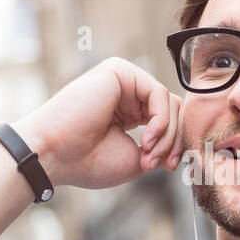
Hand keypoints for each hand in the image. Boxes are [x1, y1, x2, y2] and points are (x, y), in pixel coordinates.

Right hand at [12, 57, 183, 190]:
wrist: (54, 155)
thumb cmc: (87, 162)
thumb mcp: (136, 158)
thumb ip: (161, 144)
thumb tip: (184, 136)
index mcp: (129, 114)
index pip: (168, 121)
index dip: (175, 145)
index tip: (167, 168)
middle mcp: (126, 94)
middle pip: (173, 110)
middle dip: (173, 141)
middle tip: (158, 164)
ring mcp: (122, 80)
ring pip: (169, 103)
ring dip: (166, 135)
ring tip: (147, 155)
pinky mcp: (118, 71)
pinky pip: (158, 93)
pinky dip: (160, 120)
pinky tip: (145, 138)